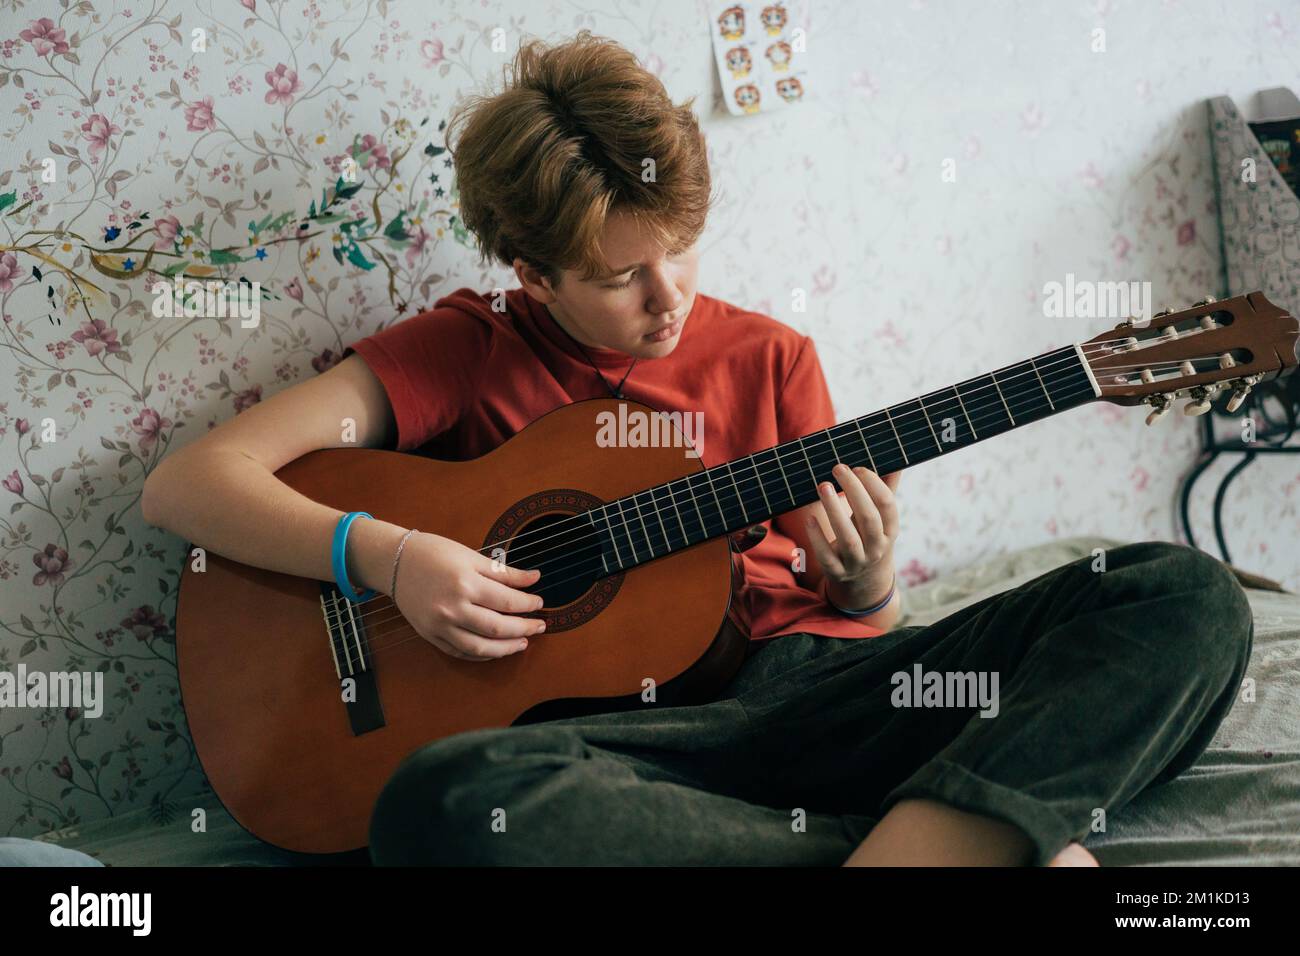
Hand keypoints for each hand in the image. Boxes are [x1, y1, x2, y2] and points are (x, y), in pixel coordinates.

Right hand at [391, 532, 544, 660]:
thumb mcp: (471, 556)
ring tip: (523, 643)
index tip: (539, 603)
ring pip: (480, 647)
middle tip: (540, 626)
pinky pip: (460, 652)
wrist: (395, 562)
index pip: (506, 601)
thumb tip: (534, 578)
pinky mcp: (430, 635)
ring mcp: (439, 625)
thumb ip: (504, 572)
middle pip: (497, 628)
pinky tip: (496, 649)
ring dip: (506, 648)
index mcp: (465, 583)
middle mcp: (452, 608)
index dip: (527, 604)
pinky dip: (481, 655)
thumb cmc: (434, 553)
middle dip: (523, 629)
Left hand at [804, 463, 900, 605]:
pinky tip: (809, 518)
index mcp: (890, 531)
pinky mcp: (837, 572)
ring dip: (834, 510)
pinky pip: (826, 557)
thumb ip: (887, 490)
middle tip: (838, 468)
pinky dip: (817, 538)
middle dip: (854, 491)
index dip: (873, 484)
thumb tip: (896, 460)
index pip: (887, 505)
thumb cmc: (870, 537)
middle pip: (868, 519)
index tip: (858, 467)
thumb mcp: (882, 519)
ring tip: (822, 485)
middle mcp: (877, 548)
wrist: (864, 581)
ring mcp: (857, 562)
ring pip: (847, 538)